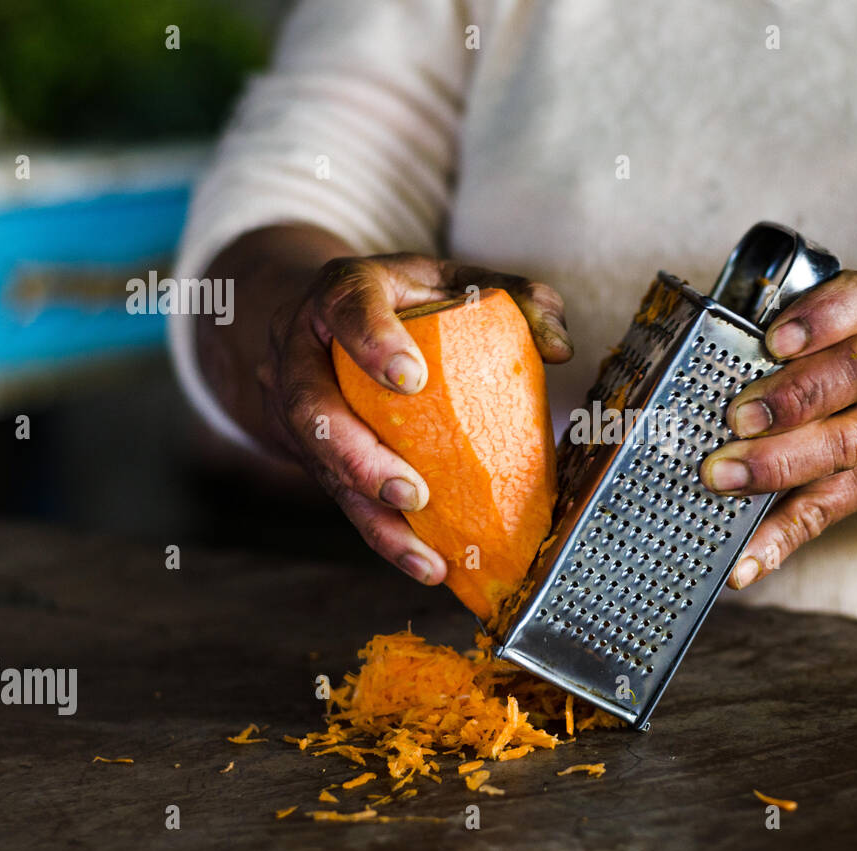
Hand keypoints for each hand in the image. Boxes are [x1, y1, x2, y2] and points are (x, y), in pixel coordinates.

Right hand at [255, 252, 570, 583]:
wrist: (330, 317)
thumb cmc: (406, 300)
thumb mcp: (457, 282)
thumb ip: (514, 299)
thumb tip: (558, 346)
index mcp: (342, 293)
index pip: (347, 308)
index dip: (372, 342)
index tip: (410, 377)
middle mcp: (304, 351)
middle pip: (312, 409)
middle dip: (359, 459)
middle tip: (412, 491)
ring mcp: (298, 407)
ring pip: (321, 468)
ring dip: (373, 517)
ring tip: (424, 554)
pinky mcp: (310, 453)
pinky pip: (341, 497)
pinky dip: (384, 534)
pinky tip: (426, 563)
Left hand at [698, 270, 856, 588]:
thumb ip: (797, 333)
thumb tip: (695, 355)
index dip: (821, 319)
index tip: (776, 338)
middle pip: (848, 376)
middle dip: (790, 398)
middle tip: (738, 417)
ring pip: (841, 444)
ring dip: (778, 464)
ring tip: (726, 476)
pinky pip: (826, 511)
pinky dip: (780, 539)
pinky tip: (746, 561)